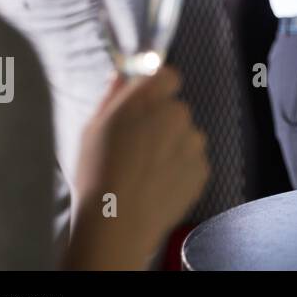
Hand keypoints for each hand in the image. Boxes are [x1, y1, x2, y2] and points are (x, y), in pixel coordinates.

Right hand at [67, 66, 209, 268]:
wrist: (117, 221)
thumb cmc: (96, 173)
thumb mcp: (93, 128)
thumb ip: (113, 96)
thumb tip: (124, 75)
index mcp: (150, 98)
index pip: (167, 75)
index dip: (156, 89)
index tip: (145, 105)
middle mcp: (178, 114)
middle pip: (175, 109)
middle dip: (162, 122)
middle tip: (138, 146)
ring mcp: (194, 142)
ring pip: (186, 136)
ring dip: (173, 146)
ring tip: (146, 172)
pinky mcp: (203, 168)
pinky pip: (192, 161)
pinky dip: (180, 170)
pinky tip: (157, 185)